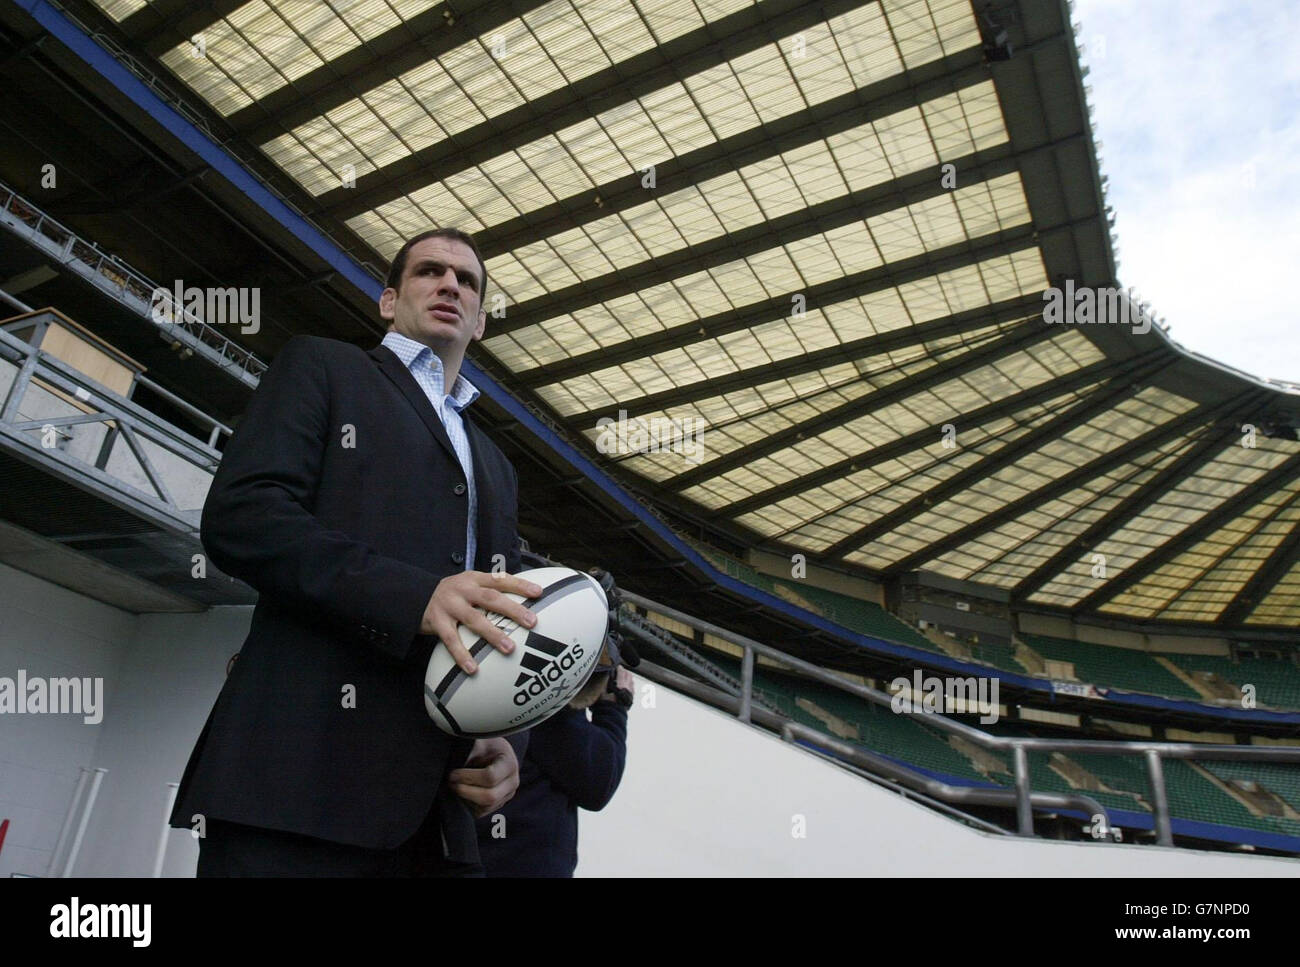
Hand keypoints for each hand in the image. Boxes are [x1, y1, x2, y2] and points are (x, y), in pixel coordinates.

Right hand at [421, 571, 541, 673]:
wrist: (415, 596)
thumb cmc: (453, 594)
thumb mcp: (469, 584)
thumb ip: (490, 590)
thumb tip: (523, 601)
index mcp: (474, 579)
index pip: (500, 579)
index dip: (519, 585)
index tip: (538, 592)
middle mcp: (463, 590)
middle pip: (490, 598)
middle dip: (512, 609)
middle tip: (532, 622)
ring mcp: (449, 605)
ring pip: (474, 619)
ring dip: (493, 634)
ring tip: (509, 648)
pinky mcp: (437, 622)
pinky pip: (451, 640)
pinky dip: (462, 655)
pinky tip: (473, 669)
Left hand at [448, 737, 519, 816]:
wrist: (494, 752)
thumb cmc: (485, 745)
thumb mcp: (479, 741)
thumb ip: (471, 749)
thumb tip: (455, 756)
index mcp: (509, 764)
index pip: (490, 777)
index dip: (467, 777)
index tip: (453, 773)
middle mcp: (512, 782)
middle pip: (489, 797)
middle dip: (466, 791)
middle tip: (451, 782)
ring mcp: (507, 796)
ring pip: (484, 807)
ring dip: (465, 798)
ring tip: (455, 785)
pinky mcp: (498, 804)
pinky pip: (481, 813)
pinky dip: (468, 804)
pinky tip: (463, 791)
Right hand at [601, 666, 634, 703]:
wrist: (613, 718)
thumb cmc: (607, 706)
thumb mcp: (601, 693)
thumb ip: (603, 683)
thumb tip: (604, 676)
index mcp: (621, 685)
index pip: (622, 672)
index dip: (619, 668)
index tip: (617, 666)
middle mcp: (628, 688)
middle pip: (629, 676)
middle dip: (624, 672)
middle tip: (620, 670)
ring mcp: (631, 694)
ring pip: (631, 682)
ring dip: (627, 678)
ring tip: (622, 678)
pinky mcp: (631, 699)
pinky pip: (632, 688)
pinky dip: (629, 685)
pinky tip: (626, 686)